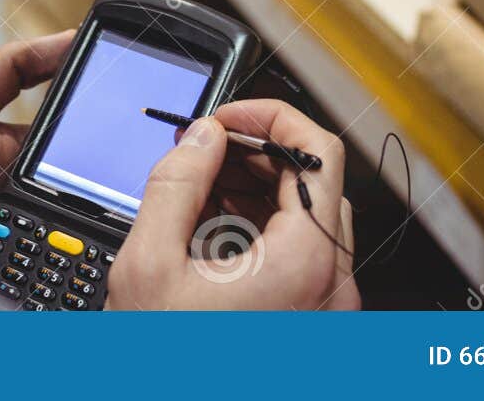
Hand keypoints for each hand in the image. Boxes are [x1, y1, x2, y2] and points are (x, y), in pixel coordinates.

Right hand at [108, 99, 360, 310]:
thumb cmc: (167, 367)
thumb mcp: (150, 263)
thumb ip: (177, 182)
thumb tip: (201, 135)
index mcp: (307, 262)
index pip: (319, 150)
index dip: (271, 117)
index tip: (227, 117)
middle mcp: (333, 288)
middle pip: (317, 182)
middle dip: (257, 154)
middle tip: (204, 149)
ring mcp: (328, 312)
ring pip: (309, 219)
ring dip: (258, 191)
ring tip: (199, 193)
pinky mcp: (312, 328)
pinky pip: (301, 257)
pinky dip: (262, 231)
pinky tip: (211, 236)